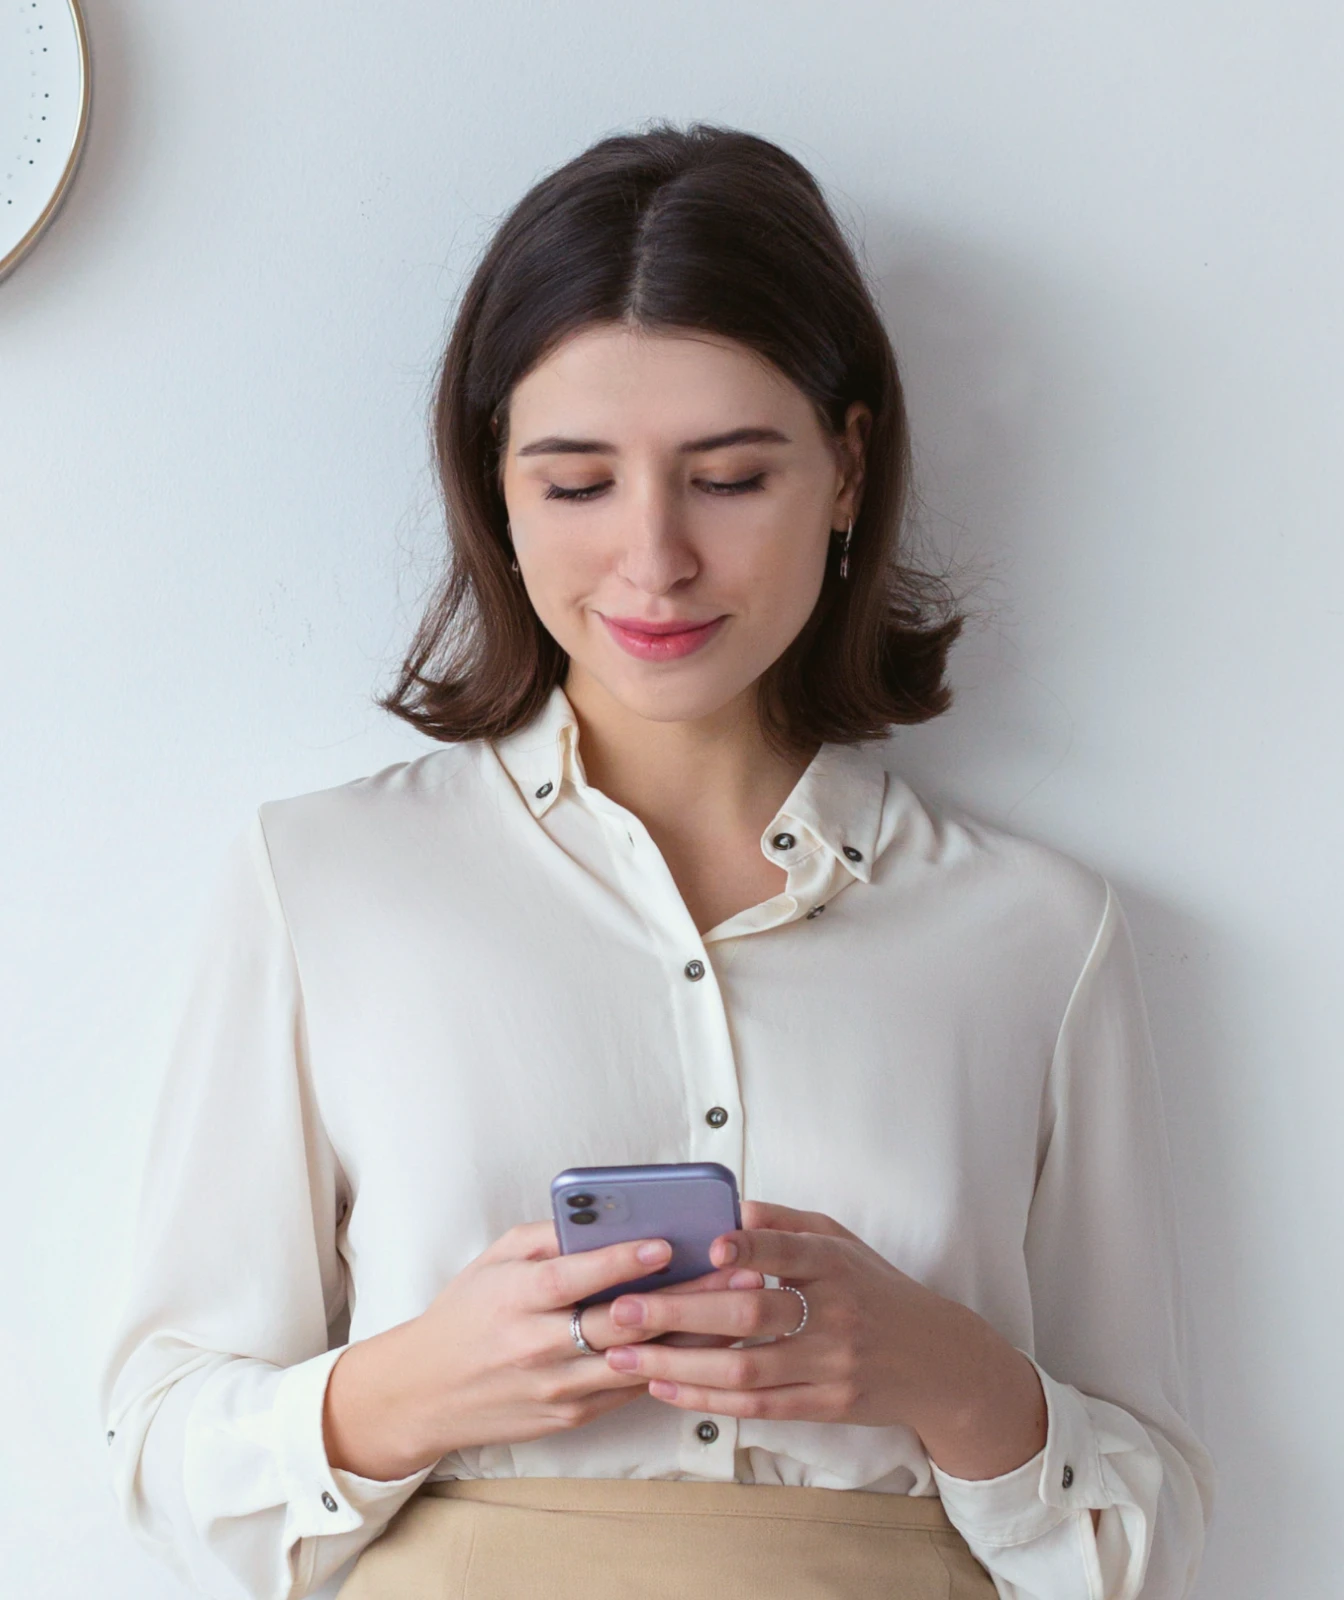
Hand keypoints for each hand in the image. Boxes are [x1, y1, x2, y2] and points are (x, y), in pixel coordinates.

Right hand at [323, 1220, 759, 1478]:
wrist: (425, 1392)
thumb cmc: (466, 1314)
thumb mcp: (495, 1260)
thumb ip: (549, 1238)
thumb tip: (607, 1214)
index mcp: (516, 1299)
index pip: (575, 1279)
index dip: (622, 1261)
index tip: (666, 1242)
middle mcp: (537, 1346)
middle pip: (620, 1323)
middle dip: (683, 1299)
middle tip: (735, 1275)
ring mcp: (556, 1387)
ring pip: (637, 1363)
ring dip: (693, 1338)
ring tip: (740, 1310)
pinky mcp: (571, 1416)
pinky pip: (629, 1389)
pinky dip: (670, 1366)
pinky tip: (708, 1345)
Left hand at [600, 1201, 1047, 1478]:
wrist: (936, 1362)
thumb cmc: (874, 1289)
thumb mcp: (841, 1242)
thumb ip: (785, 1223)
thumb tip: (730, 1204)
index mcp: (835, 1263)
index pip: (790, 1251)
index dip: (751, 1249)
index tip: (710, 1246)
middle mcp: (835, 1313)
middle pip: (753, 1314)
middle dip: (682, 1313)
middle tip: (624, 1309)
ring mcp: (831, 1364)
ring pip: (746, 1368)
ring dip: (679, 1365)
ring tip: (625, 1357)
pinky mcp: (826, 1406)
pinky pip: (758, 1405)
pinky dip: (707, 1398)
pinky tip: (665, 1388)